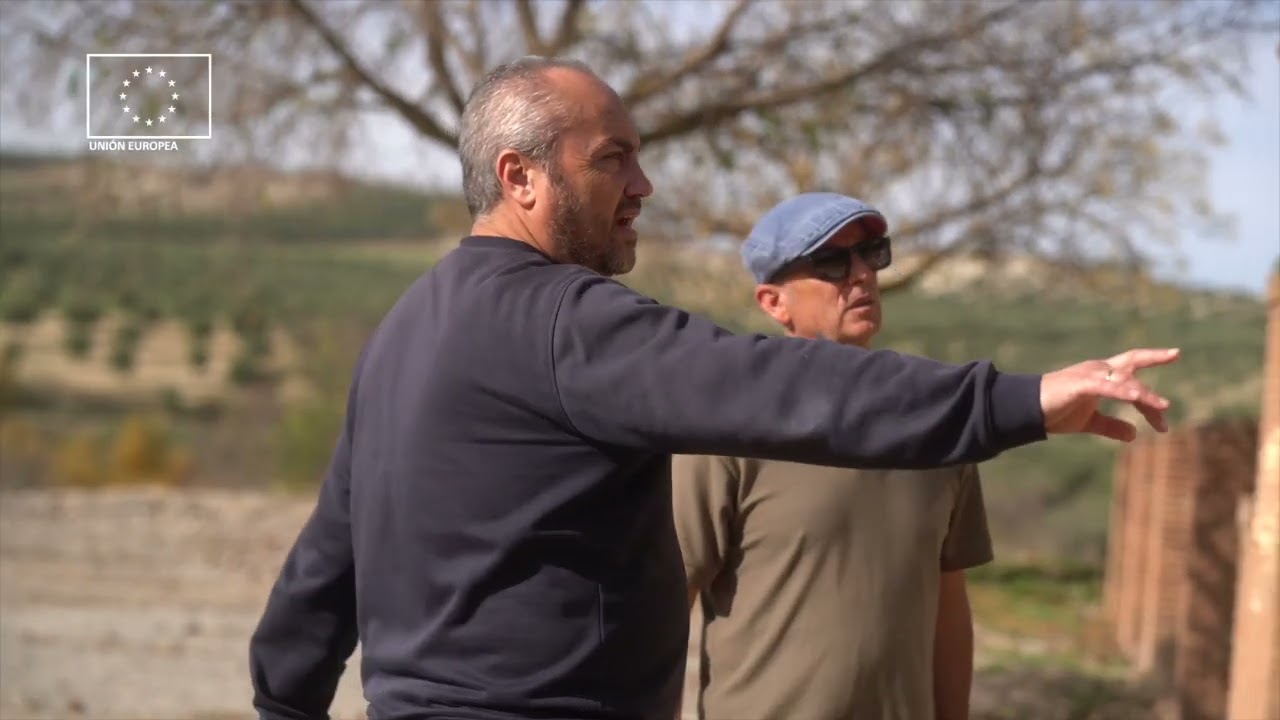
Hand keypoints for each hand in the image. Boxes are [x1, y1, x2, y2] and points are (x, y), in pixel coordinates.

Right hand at [1040, 348, 1180, 440]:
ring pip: (1124, 381)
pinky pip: (1109, 388)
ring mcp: (1089, 376)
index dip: (1152, 359)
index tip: (1175, 354)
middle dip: (1154, 357)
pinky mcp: (1081, 385)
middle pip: (1131, 365)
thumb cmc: (1054, 411)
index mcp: (1099, 376)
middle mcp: (1097, 371)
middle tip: (1175, 354)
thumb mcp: (1088, 422)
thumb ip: (1111, 426)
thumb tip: (1135, 434)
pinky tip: (1140, 398)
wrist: (1026, 410)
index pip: (1130, 368)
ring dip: (1145, 395)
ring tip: (1164, 408)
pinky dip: (1125, 392)